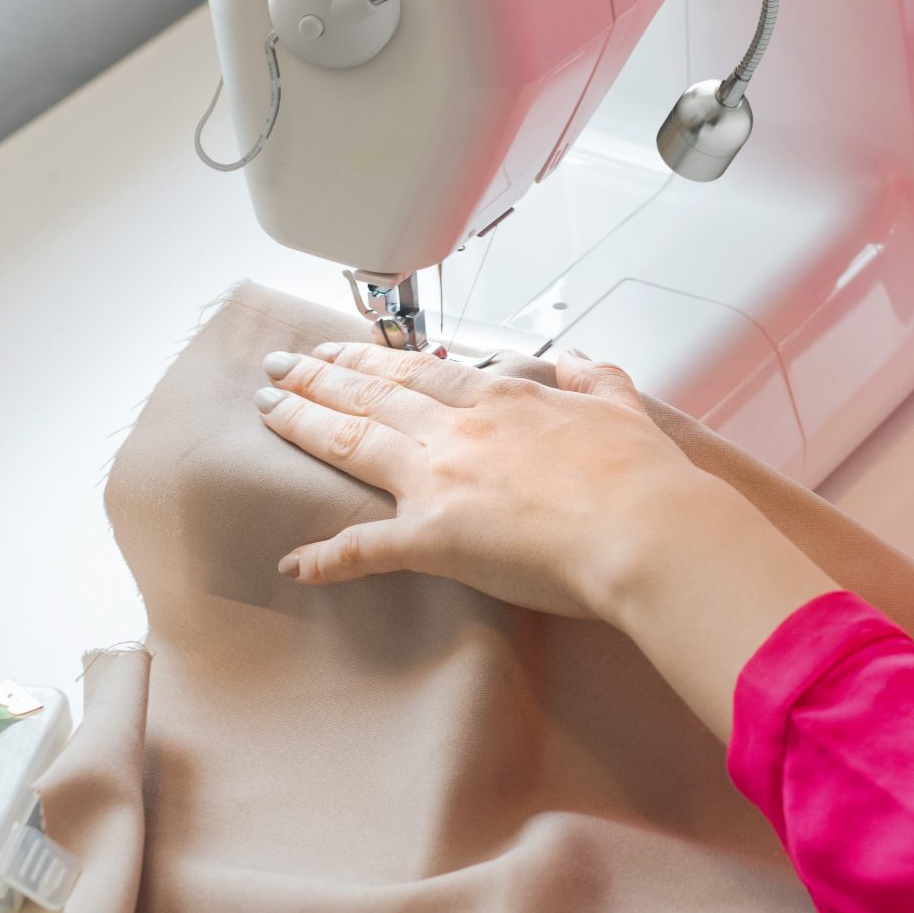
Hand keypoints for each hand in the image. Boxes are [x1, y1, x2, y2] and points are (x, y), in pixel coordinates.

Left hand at [256, 342, 764, 620]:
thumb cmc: (642, 477)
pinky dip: (326, 557)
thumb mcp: (621, 405)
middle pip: (368, 394)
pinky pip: (366, 549)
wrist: (647, 528)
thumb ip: (593, 376)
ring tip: (266, 410)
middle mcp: (458, 428)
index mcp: (499, 397)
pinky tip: (294, 563)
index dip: (368, 357)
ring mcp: (439, 479)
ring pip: (351, 443)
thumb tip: (578, 357)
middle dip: (315, 377)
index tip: (336, 350)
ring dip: (302, 425)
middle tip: (275, 367)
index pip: (416, 368)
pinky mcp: (434, 538)